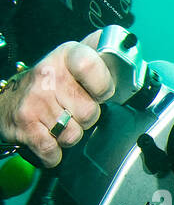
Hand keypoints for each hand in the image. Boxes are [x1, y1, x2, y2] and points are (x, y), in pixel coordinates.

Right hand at [0, 31, 115, 167]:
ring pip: (73, 135)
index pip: (89, 65)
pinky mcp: (24, 124)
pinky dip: (54, 153)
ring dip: (70, 135)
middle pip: (89, 112)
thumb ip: (104, 60)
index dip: (102, 87)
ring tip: (59, 121)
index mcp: (67, 55)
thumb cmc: (53, 85)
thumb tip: (130, 51)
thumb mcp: (77, 63)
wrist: (8, 100)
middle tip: (72, 109)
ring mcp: (35, 99)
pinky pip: (53, 151)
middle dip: (86, 118)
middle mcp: (48, 74)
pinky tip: (48, 138)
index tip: (101, 93)